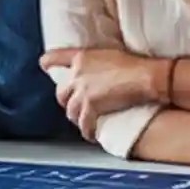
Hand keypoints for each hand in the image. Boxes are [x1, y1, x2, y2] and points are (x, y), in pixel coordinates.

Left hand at [39, 47, 167, 141]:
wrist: (145, 76)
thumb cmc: (135, 64)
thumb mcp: (110, 54)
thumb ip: (96, 62)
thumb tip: (97, 71)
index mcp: (82, 57)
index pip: (55, 58)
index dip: (48, 63)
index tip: (44, 66)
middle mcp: (78, 74)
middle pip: (61, 93)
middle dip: (67, 101)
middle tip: (76, 104)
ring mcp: (83, 92)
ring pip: (70, 111)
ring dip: (77, 117)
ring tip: (85, 120)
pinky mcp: (91, 107)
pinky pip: (84, 125)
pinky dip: (87, 131)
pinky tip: (92, 134)